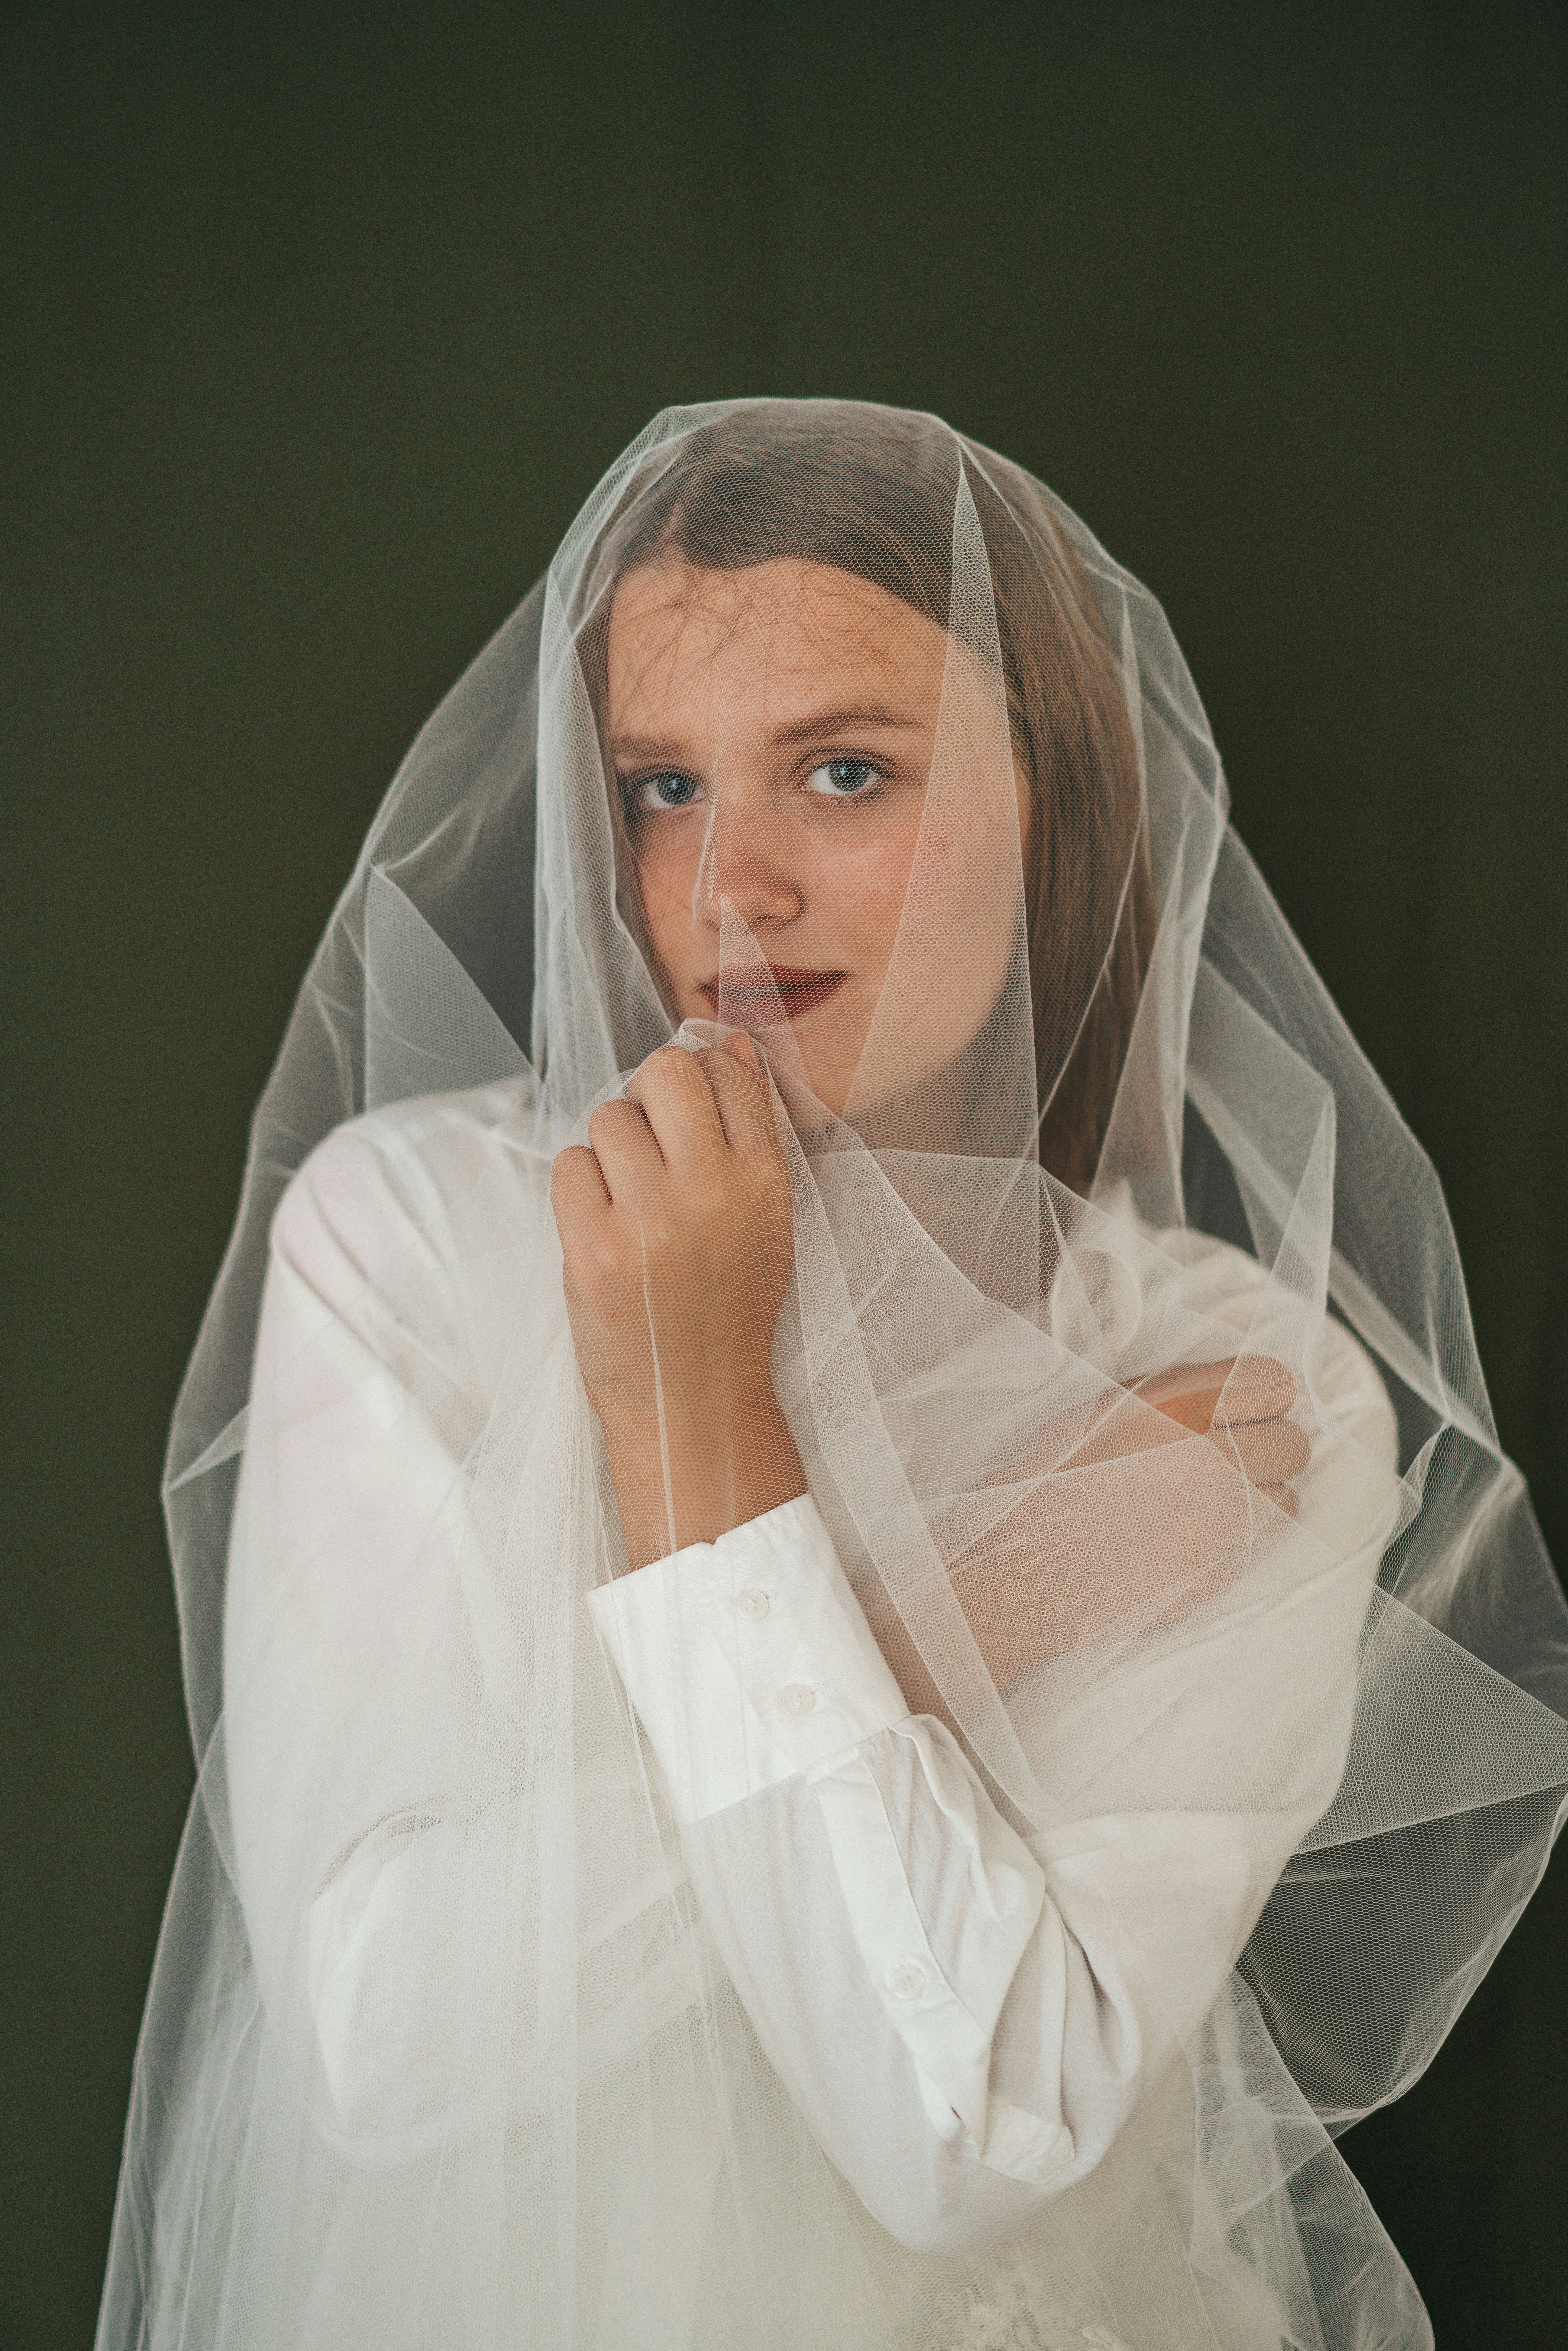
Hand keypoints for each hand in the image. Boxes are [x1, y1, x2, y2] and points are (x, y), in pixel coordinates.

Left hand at [551, 1036, 804, 1567]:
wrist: (694, 1404)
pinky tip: (601, 1226)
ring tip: (627, 1199)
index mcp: (764, 1181)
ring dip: (609, 1148)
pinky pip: (569, 1164)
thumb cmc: (726, 1308)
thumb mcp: (764, 1220)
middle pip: (664, 1073)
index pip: (729, 1071)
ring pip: (609, 1116)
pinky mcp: (594, 1249)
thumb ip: (751, 1133)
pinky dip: (578, 1188)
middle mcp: (712, 1191)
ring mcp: (650, 1220)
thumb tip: (733, 1044)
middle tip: (649, 1146)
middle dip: (648, 1097)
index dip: (700, 1077)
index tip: (687, 1113)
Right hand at [862, 1355, 1309, 1721]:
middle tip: (1230, 1457)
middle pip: (1293, 1440)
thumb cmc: (1044, 1488)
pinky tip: (1192, 1537)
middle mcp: (1206, 1456)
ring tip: (1213, 1502)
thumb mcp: (1097, 1410)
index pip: (1272, 1381)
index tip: (1242, 1409)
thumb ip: (1168, 1393)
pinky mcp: (1221, 1570)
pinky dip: (1241, 1536)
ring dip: (1263, 1495)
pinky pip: (1263, 1541)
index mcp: (1171, 1406)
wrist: (1017, 1576)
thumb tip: (1225, 1388)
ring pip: (1290, 1495)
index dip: (1261, 1396)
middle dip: (1268, 1446)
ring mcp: (1220, 1518)